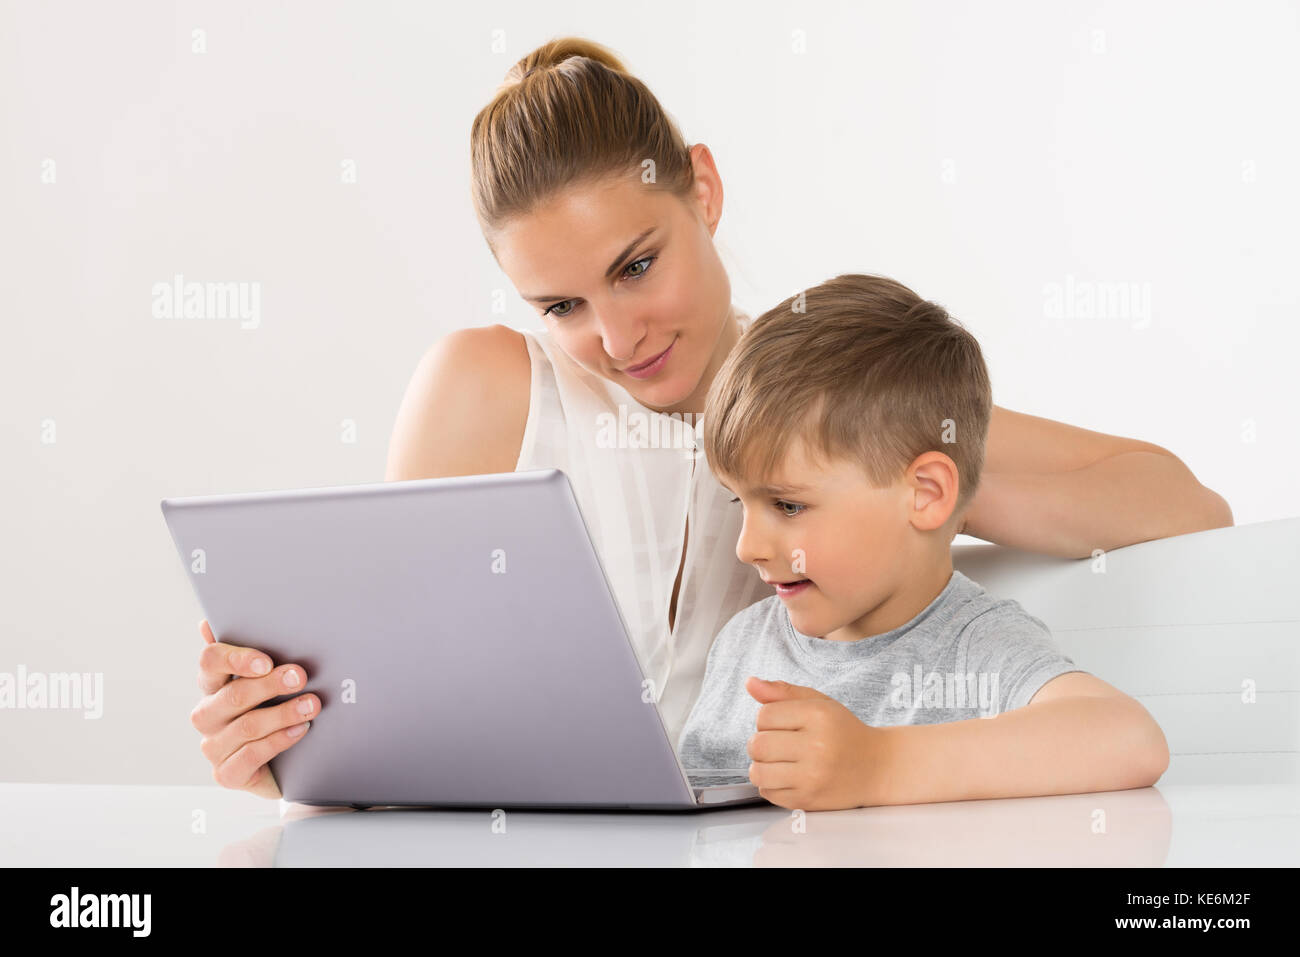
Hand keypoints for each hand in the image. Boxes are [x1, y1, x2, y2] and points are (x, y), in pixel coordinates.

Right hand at [190, 620, 316, 799]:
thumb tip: (214, 622)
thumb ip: (255, 653)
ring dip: (282, 713)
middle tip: (300, 676)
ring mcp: (214, 746)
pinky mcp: (226, 774)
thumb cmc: (276, 710)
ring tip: (312, 705)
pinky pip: (251, 756)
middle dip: (270, 684)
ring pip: (246, 725)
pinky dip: (278, 741)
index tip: (265, 660)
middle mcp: (208, 714)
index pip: (210, 661)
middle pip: (233, 694)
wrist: (287, 763)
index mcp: (213, 684)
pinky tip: (300, 730)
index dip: (235, 658)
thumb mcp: (270, 680)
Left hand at [745, 677, 893, 810]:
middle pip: (757, 745)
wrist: (876, 767)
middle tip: (777, 744)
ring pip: (758, 772)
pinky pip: (768, 793)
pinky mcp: (808, 800)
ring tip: (778, 761)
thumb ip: (782, 692)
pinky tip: (788, 777)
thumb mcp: (818, 703)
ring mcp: (813, 777)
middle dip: (760, 743)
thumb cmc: (842, 731)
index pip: (764, 716)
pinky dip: (771, 785)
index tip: (782, 724)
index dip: (766, 719)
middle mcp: (817, 746)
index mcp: (818, 716)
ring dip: (761, 766)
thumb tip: (749, 683)